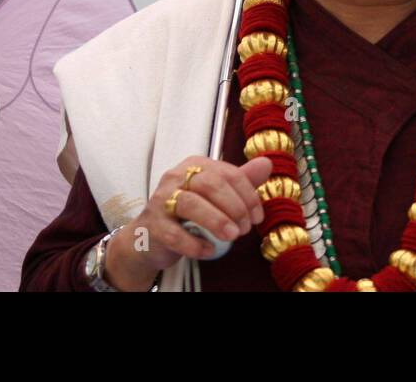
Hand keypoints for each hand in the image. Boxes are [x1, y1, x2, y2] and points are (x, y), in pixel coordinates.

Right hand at [102, 154, 271, 290]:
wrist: (150, 236)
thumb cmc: (186, 212)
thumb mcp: (215, 194)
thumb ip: (240, 180)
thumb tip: (266, 164)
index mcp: (195, 165)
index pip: (227, 173)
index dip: (248, 195)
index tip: (257, 216)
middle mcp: (176, 177)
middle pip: (210, 184)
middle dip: (234, 207)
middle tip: (245, 228)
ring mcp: (162, 200)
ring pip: (190, 204)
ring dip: (217, 221)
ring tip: (233, 236)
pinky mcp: (153, 225)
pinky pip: (175, 234)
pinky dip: (195, 244)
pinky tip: (210, 250)